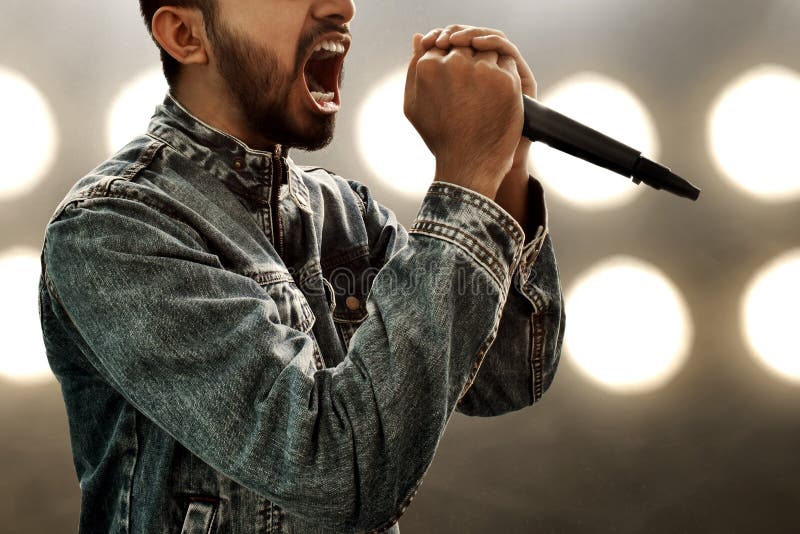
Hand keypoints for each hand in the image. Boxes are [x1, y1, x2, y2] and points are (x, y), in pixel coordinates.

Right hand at [404, 29, 523, 198]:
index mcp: (428, 67)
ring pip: (488, 50)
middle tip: (473, 87)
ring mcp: (482, 71)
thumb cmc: (439, 136)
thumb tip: (419, 36)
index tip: (458, 79)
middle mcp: (454, 64)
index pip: (443, 46)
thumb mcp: (414, 104)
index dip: (452, 62)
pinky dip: (505, 74)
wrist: (467, 166)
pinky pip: (508, 63)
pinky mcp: (506, 81)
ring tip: (485, 93)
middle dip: (470, 60)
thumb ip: (413, 67)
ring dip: (489, 65)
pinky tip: (499, 93)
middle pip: (466, 44)